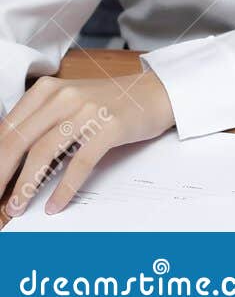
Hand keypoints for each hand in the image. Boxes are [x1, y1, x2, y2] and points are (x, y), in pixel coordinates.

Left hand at [1, 70, 174, 217]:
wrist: (156, 92)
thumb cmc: (110, 102)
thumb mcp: (69, 103)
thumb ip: (40, 123)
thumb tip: (8, 161)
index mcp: (48, 90)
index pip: (8, 128)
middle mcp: (64, 97)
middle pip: (19, 141)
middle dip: (0, 174)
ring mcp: (88, 111)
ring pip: (43, 152)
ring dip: (26, 186)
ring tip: (17, 207)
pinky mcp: (110, 127)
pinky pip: (79, 163)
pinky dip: (63, 188)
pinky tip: (54, 204)